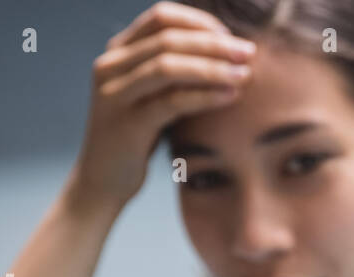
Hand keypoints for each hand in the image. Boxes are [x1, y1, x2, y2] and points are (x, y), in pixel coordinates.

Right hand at [66, 1, 255, 211]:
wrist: (103, 181)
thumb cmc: (137, 138)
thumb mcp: (152, 96)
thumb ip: (172, 72)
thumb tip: (226, 54)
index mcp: (117, 52)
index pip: (161, 17)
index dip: (200, 22)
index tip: (232, 38)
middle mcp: (110, 66)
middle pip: (168, 39)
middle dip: (214, 43)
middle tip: (250, 52)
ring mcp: (114, 94)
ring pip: (168, 67)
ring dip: (213, 67)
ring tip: (244, 75)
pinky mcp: (126, 124)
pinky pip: (171, 102)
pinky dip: (205, 96)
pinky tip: (231, 97)